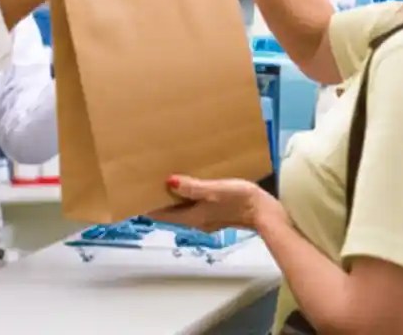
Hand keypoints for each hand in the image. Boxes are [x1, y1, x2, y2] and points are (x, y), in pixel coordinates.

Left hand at [148, 175, 287, 232]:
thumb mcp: (214, 190)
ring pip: (183, 210)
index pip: (162, 216)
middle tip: (148, 184)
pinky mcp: (217, 214)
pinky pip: (195, 206)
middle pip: (171, 213)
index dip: (148, 208)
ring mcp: (207, 219)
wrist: (266, 213)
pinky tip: (191, 185)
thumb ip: (192, 187)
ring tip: (166, 182)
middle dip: (159, 201)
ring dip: (173, 199)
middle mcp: (197, 221)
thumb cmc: (241, 200)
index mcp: (192, 217)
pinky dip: (187, 197)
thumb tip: (169, 182)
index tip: (136, 197)